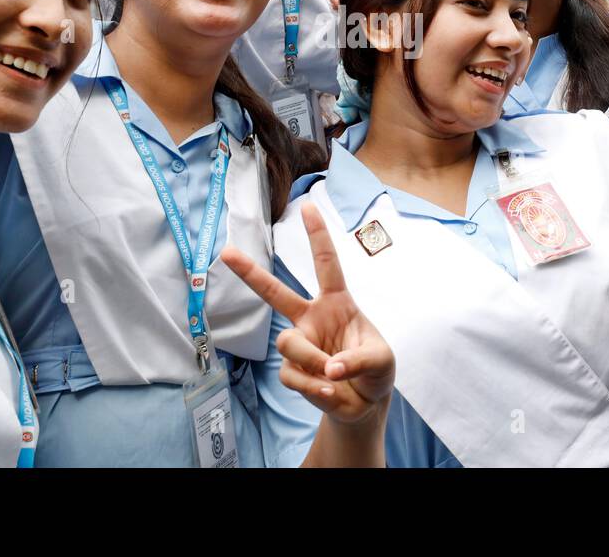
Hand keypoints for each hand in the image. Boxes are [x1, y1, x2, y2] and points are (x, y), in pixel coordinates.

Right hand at [222, 204, 394, 424]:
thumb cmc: (375, 369)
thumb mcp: (381, 360)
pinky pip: (291, 374)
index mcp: (337, 303)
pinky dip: (312, 385)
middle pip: (275, 293)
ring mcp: (300, 344)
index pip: (327, 264)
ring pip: (288, 343)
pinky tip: (328, 391)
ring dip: (311, 360)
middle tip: (226, 252)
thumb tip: (330, 368)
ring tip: (332, 376)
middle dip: (250, 273)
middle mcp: (312, 318)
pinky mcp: (293, 372)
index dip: (317, 235)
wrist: (365, 402)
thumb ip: (360, 360)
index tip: (308, 206)